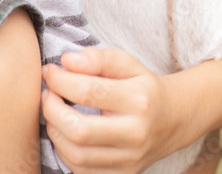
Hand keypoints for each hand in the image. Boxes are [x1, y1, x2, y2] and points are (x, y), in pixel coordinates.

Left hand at [41, 48, 182, 172]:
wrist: (174, 120)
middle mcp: (136, 133)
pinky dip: (65, 150)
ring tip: (55, 112)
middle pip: (79, 130)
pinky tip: (66, 132)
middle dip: (52, 110)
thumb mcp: (129, 64)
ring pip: (76, 154)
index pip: (89, 91)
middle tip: (48, 94)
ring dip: (55, 131)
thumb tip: (66, 61)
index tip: (49, 72)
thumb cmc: (145, 88)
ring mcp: (129, 159)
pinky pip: (80, 170)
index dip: (60, 80)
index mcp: (140, 100)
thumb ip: (98, 58)